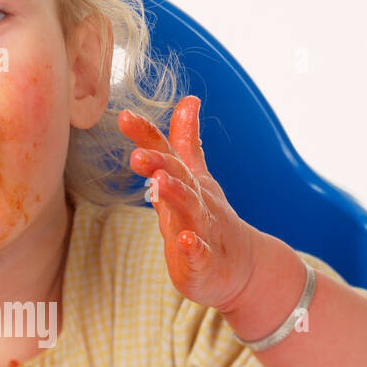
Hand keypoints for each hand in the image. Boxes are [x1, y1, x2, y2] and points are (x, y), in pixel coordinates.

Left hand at [119, 97, 260, 312]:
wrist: (241, 267)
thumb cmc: (209, 220)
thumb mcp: (194, 179)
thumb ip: (186, 142)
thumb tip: (189, 100)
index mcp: (188, 182)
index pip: (167, 153)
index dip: (147, 135)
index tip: (124, 116)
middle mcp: (196, 201)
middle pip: (179, 177)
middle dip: (159, 163)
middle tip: (136, 154)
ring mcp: (203, 231)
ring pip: (190, 209)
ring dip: (176, 194)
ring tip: (159, 182)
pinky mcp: (204, 262)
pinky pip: (200, 254)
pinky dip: (193, 247)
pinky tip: (186, 240)